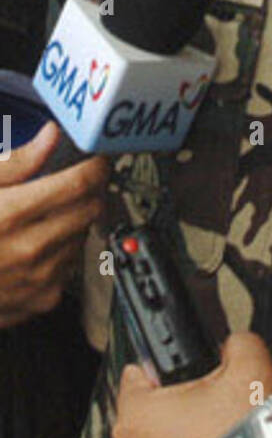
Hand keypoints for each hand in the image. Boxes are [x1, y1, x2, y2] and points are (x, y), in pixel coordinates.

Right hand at [0, 122, 107, 328]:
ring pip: (84, 236)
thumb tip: (50, 137)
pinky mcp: (41, 300)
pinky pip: (72, 267)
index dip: (95, 166)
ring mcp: (38, 279)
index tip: (96, 159)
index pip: (79, 184)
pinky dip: (63, 252)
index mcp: (9, 216)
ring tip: (46, 217)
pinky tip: (38, 246)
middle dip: (89, 192)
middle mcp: (29, 250)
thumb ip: (16, 163)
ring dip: (75, 222)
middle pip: (91, 209)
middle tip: (76, 183)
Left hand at [113, 333, 271, 437]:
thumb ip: (237, 343)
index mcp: (137, 416)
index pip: (136, 375)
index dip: (164, 366)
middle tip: (215, 405)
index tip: (185, 368)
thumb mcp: (251, 369)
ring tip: (221, 437)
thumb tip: (233, 345)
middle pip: (151, 414)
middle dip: (181, 406)